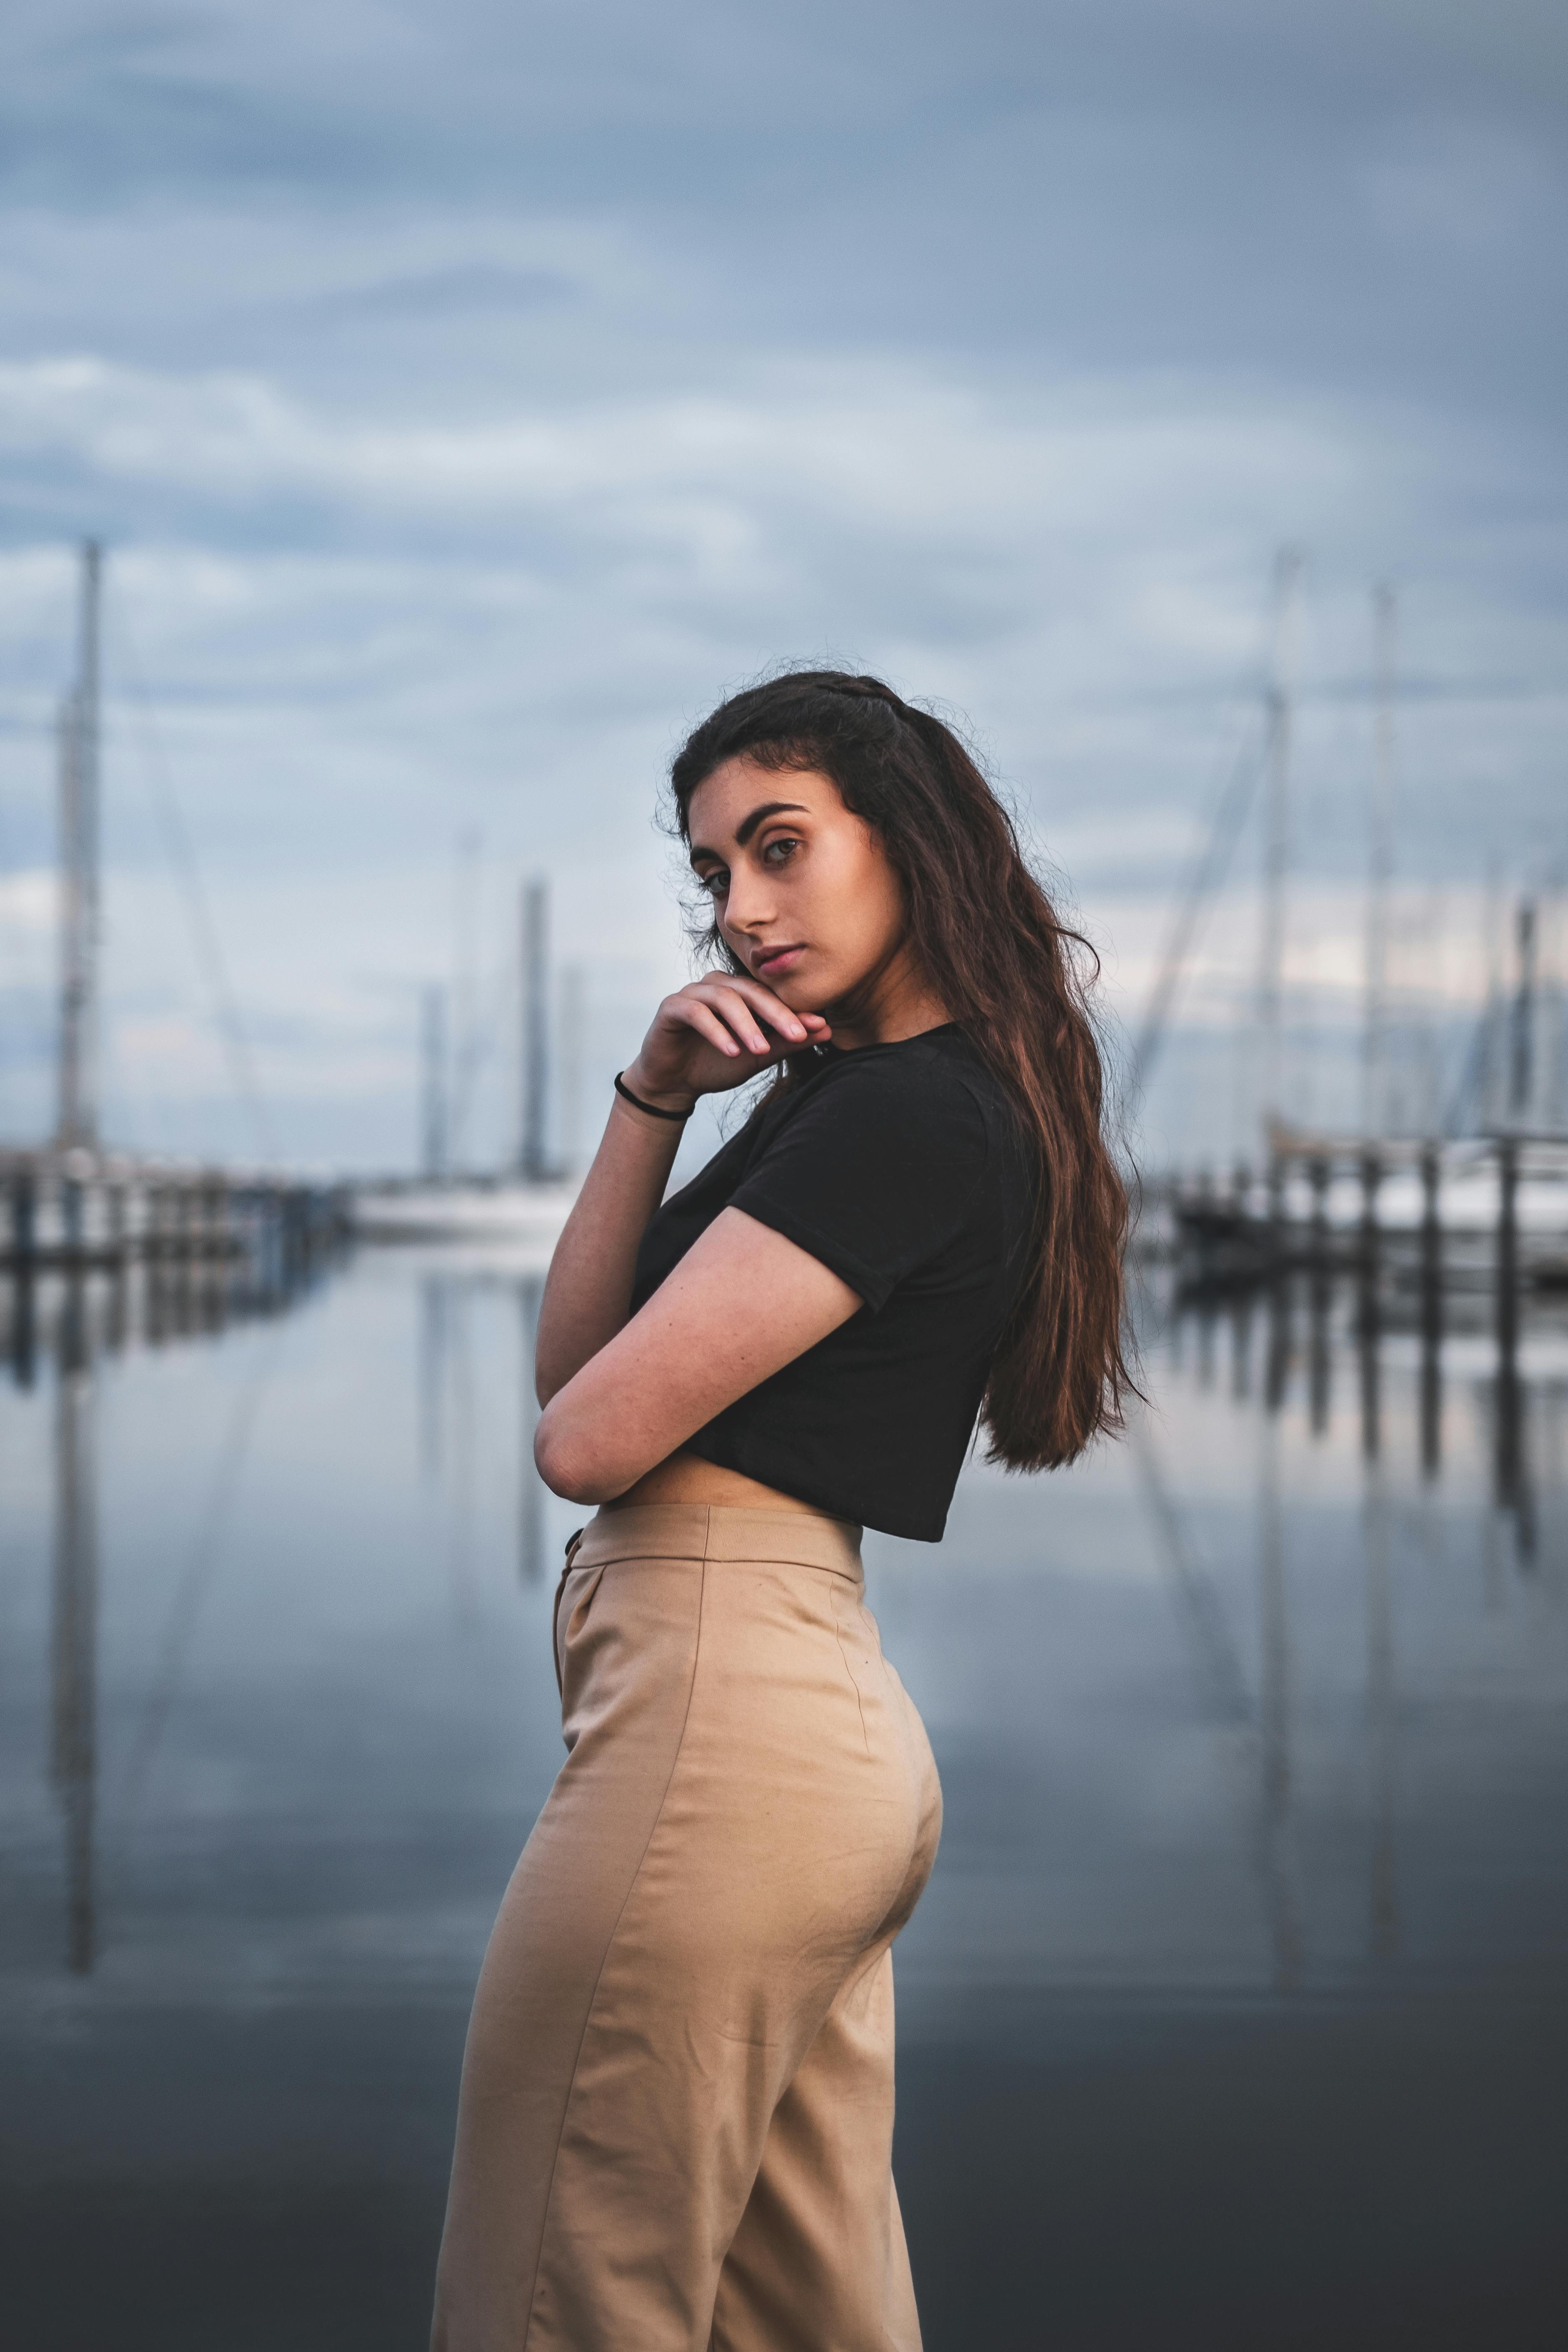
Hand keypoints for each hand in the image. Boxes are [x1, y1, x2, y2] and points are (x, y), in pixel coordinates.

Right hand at [622, 974, 831, 1111]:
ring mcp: (692, 993)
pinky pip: (696, 1012)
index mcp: (739, 992)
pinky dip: (716, 1031)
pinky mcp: (671, 1007)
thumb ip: (786, 1042)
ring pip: (724, 998)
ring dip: (745, 1024)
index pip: (770, 995)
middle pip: (750, 991)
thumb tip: (825, 1029)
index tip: (816, 1027)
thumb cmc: (715, 1064)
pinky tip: (731, 1051)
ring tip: (760, 1049)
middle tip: (797, 1035)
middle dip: (776, 1013)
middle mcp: (716, 985)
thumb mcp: (756, 1056)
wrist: (673, 1084)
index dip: (793, 1010)